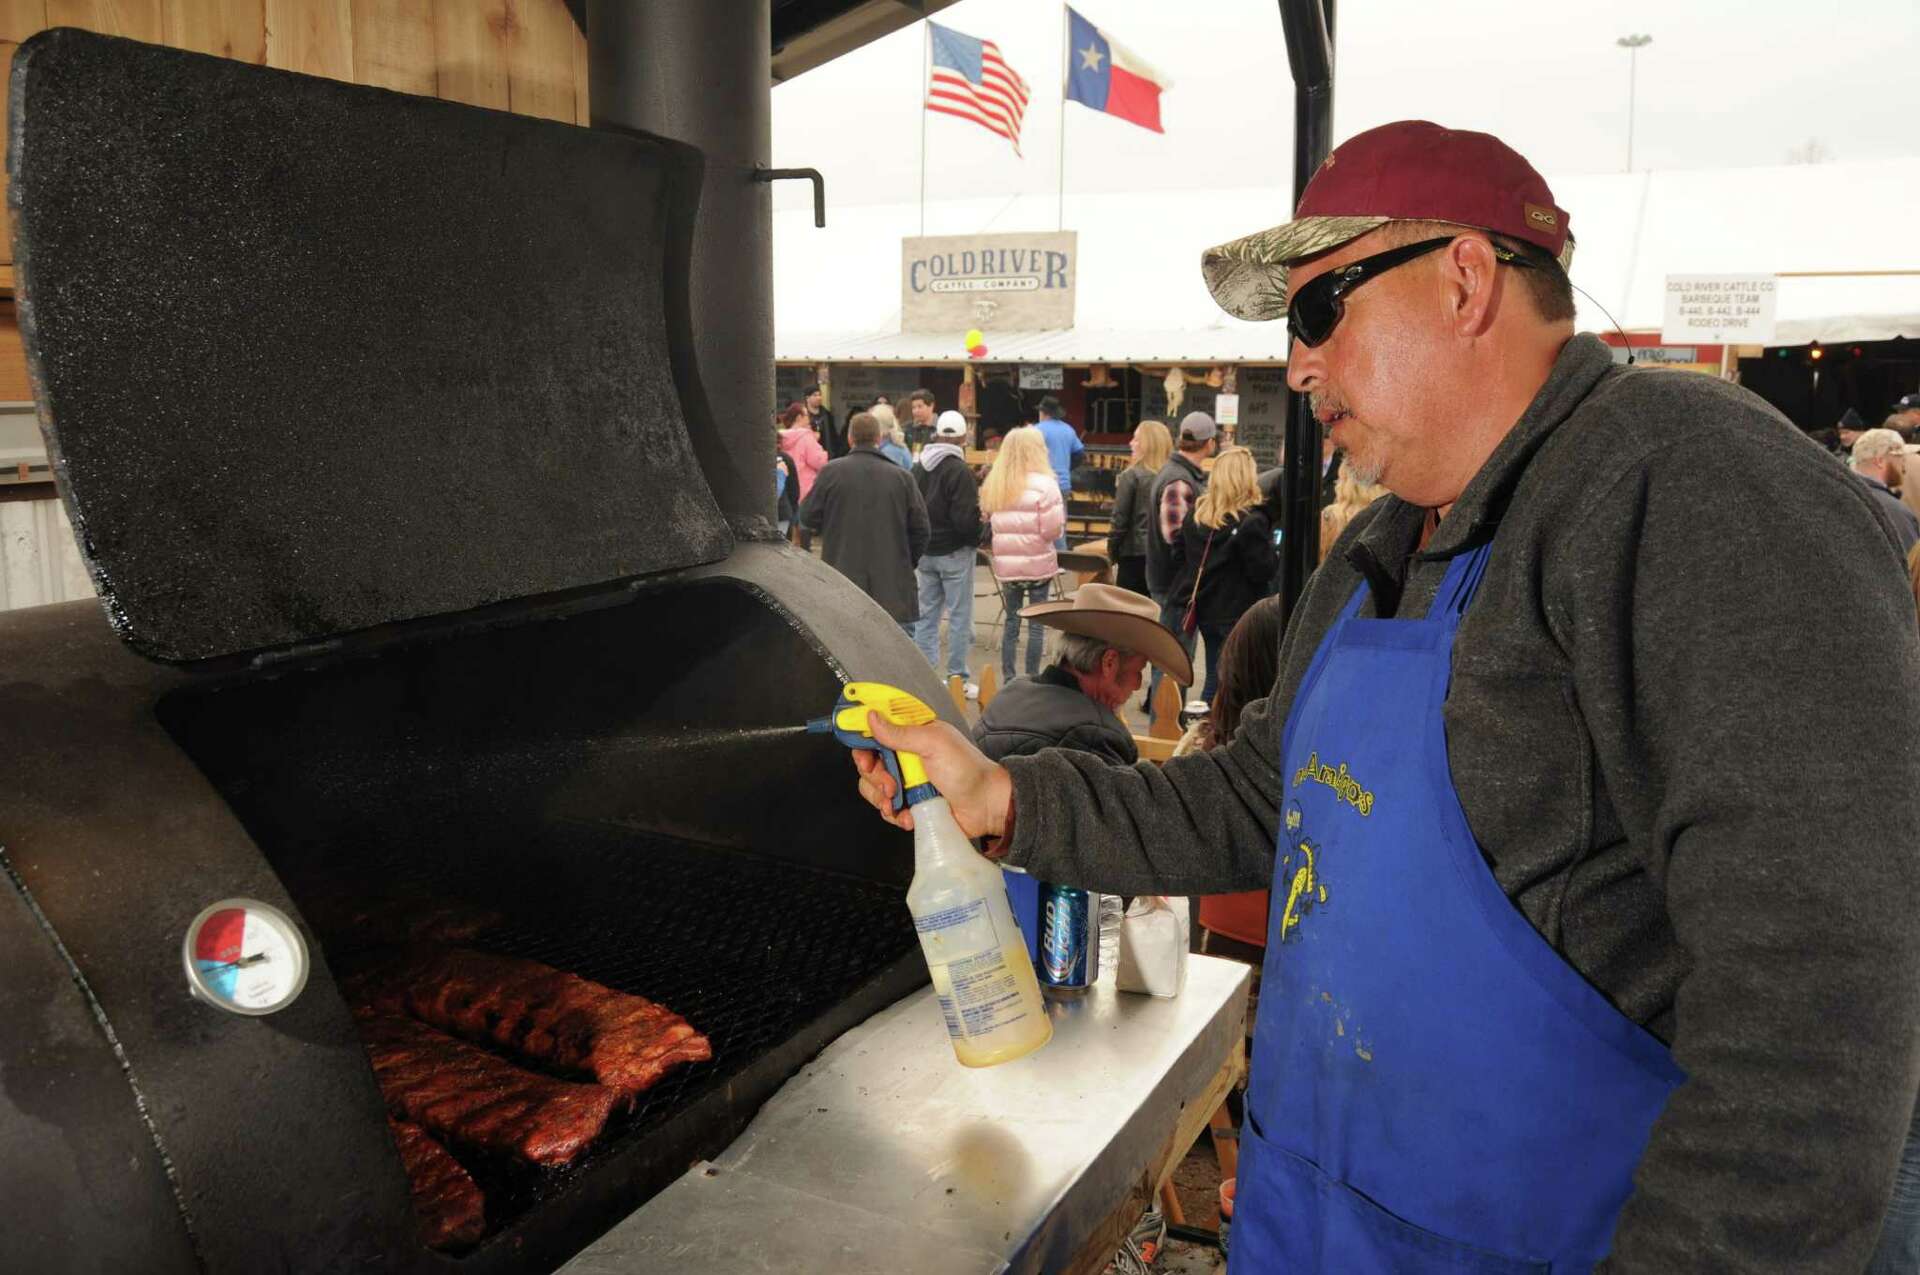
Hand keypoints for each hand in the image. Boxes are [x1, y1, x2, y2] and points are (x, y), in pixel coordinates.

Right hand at [852, 713, 1012, 838]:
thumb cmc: (966, 769)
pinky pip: (886, 809)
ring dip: (880, 798)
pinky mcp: (908, 804)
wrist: (985, 806)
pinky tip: (909, 816)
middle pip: (868, 763)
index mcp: (911, 736)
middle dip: (874, 776)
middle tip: (889, 784)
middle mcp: (905, 758)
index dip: (863, 743)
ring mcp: (906, 782)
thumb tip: (871, 717)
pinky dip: (894, 814)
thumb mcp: (933, 743)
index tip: (864, 756)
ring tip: (898, 803)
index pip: (875, 733)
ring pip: (872, 788)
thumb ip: (901, 733)